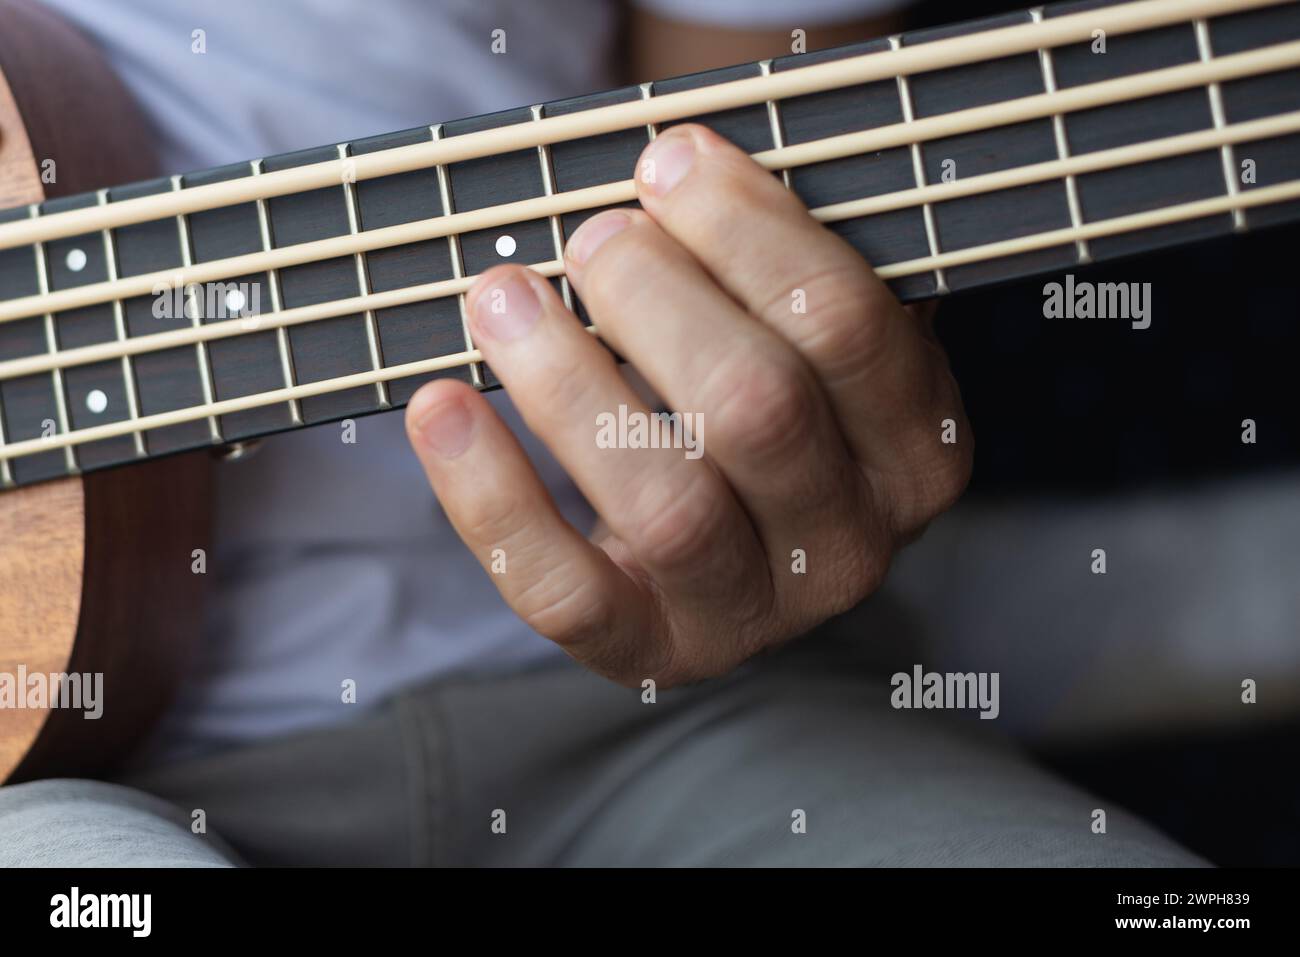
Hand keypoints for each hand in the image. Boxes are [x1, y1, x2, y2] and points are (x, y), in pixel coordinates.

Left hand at [405, 124, 970, 685]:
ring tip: (502, 298)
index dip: (747, 230)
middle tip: (592, 239)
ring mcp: (753, 614)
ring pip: (664, 504)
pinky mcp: (650, 652)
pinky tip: (442, 406)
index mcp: (916, 450)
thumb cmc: (767, 396)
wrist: (742, 541)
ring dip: (567, 381)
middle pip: (755, 410)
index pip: (844, 326)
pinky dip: (491, 495)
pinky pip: (564, 590)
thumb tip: (680, 167)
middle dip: (656, 300)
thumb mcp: (808, 333)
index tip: (666, 161)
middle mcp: (850, 546)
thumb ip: (778, 266)